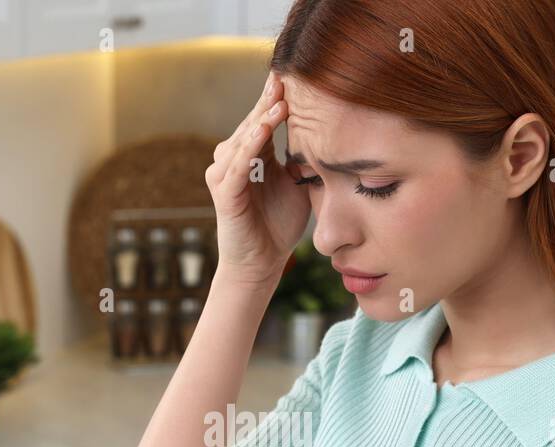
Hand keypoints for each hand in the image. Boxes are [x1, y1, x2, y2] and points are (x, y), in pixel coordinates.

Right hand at [206, 69, 309, 288]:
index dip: (278, 97)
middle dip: (269, 99)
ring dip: (261, 119)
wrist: (262, 263)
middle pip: (252, 121)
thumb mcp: (298, 184)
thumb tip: (330, 135)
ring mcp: (224, 174)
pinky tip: (264, 130)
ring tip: (280, 101)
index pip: (265, 117)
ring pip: (244, 139)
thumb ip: (304, 159)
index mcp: (252, 153)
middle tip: (285, 75)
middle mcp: (233, 158)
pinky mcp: (223, 192)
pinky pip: (238, 165)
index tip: (297, 75)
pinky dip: (250, 146)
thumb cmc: (279, 225)